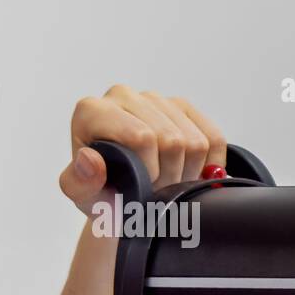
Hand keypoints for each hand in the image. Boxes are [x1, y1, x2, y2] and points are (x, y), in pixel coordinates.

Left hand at [59, 84, 226, 214]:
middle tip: (154, 190)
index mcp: (92, 111)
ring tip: (167, 181)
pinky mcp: (183, 108)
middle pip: (172, 139)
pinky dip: (211, 165)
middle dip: (169, 175)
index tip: (139, 187)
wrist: (124, 199)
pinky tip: (191, 173)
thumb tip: (90, 159)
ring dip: (188, 173)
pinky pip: (214, 138)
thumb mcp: (85, 198)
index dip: (148, 171)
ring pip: (196, 142)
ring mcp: (155, 99)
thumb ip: (80, 183)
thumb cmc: (103, 195)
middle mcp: (122, 95)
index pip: (141, 137)